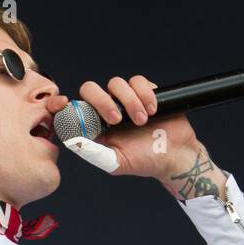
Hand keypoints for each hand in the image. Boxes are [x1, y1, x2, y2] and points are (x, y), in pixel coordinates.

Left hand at [64, 73, 226, 197]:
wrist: (177, 155)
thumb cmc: (145, 162)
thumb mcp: (116, 163)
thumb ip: (94, 153)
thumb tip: (72, 142)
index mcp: (96, 125)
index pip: (75, 108)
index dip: (67, 104)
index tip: (72, 108)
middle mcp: (108, 109)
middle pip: (90, 89)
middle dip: (102, 101)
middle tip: (116, 120)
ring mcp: (126, 99)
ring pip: (116, 83)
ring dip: (129, 101)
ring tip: (142, 120)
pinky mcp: (145, 91)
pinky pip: (138, 81)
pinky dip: (145, 94)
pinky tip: (153, 110)